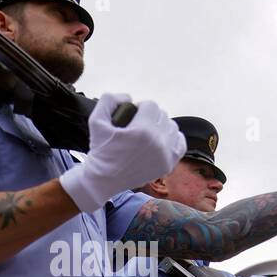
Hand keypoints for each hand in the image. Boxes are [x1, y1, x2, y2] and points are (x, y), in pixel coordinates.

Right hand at [58, 93, 185, 211]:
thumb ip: (109, 99)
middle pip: (162, 114)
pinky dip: (172, 139)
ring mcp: (165, 155)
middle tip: (137, 125)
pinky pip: (180, 143)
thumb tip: (128, 97)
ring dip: (161, 126)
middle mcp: (157, 142)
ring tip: (148, 132)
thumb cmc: (100, 149)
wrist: (103, 179)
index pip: (150, 105)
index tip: (131, 117)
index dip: (140, 107)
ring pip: (172, 127)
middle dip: (150, 116)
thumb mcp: (96, 120)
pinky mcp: (168, 165)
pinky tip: (161, 140)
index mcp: (142, 131)